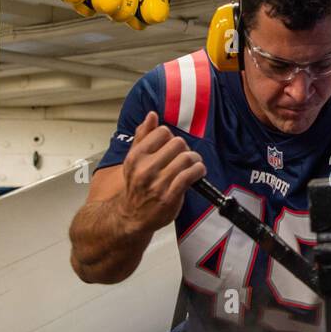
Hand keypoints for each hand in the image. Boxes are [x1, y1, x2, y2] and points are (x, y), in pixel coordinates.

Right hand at [117, 111, 206, 235]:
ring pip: (187, 158)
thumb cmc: (136, 187)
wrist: (131, 216)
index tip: (172, 147)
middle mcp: (145, 169)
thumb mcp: (134, 159)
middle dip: (185, 149)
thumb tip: (152, 115)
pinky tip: (197, 173)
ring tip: (192, 165)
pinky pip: (191, 175)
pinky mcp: (170, 196)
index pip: (162, 132)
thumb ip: (143, 136)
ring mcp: (158, 183)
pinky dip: (199, 171)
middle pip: (178, 143)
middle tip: (184, 157)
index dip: (171, 138)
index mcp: (136, 156)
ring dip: (195, 160)